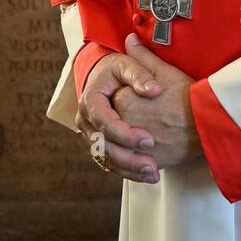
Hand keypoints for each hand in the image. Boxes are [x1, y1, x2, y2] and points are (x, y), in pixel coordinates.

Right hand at [76, 47, 164, 183]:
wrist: (103, 75)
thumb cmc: (117, 69)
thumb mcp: (127, 65)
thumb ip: (140, 75)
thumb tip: (155, 90)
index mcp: (90, 100)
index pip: (104, 122)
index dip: (126, 133)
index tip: (149, 140)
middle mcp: (85, 121)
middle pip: (103, 146)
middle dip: (128, 158)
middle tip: (152, 165)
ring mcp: (90, 135)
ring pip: (106, 158)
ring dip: (129, 169)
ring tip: (153, 174)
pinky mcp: (98, 144)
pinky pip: (110, 162)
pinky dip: (128, 171)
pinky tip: (147, 175)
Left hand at [111, 34, 202, 169]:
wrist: (209, 123)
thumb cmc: (188, 96)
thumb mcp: (164, 72)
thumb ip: (142, 57)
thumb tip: (129, 39)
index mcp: (124, 101)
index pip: (113, 99)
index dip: (126, 97)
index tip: (140, 97)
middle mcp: (124, 124)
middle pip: (113, 124)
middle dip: (122, 121)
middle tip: (144, 116)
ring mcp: (133, 146)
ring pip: (118, 148)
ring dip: (124, 146)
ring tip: (144, 137)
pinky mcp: (146, 162)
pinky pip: (130, 166)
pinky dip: (132, 164)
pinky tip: (143, 155)